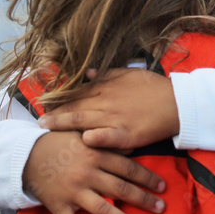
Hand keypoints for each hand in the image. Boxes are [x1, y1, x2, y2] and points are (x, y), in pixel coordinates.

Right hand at [22, 130, 165, 213]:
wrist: (26, 154)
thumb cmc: (59, 142)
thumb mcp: (84, 134)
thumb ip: (107, 141)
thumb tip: (134, 145)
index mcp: (96, 154)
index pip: (128, 168)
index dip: (147, 178)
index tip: (163, 186)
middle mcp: (87, 173)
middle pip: (121, 189)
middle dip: (143, 199)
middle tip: (161, 208)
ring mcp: (73, 191)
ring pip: (102, 209)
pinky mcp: (58, 205)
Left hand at [37, 68, 179, 150]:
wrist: (177, 103)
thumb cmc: (153, 88)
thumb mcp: (128, 74)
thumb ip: (105, 74)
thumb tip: (85, 73)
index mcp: (106, 88)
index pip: (77, 93)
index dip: (59, 99)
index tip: (43, 103)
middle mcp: (106, 102)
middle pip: (74, 108)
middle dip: (54, 114)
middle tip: (37, 121)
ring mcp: (115, 119)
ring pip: (83, 121)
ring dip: (63, 125)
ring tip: (46, 129)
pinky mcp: (126, 135)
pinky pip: (105, 137)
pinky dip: (92, 138)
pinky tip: (80, 140)